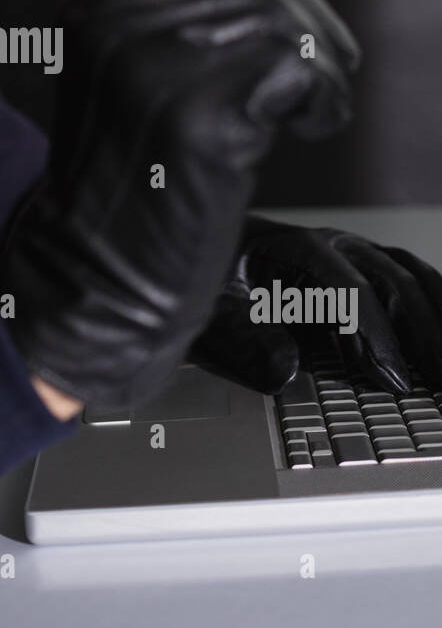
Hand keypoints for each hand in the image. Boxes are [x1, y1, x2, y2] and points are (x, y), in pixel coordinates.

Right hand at [0, 0, 360, 405]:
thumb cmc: (122, 182)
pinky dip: (323, 96)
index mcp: (91, 3)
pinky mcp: (200, 112)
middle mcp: (115, 21)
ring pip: (282, 19)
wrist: (91, 273)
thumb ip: (171, 14)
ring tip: (310, 108)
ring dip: (322, 63)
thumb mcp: (124, 73)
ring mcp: (154, 63)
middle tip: (329, 65)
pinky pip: (300, 67)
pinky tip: (307, 126)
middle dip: (308, 16)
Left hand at [190, 215, 441, 393]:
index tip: (394, 380)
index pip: (350, 290)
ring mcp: (353, 252)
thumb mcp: (216, 308)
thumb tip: (285, 371)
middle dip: (424, 333)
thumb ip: (245, 338)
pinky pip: (407, 281)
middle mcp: (335, 244)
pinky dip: (431, 305)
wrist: (209, 245)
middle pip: (393, 282)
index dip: (375, 336)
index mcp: (298, 248)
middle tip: (440, 382)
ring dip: (436, 317)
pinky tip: (438, 336)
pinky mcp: (363, 266)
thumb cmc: (215, 275)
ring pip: (410, 277)